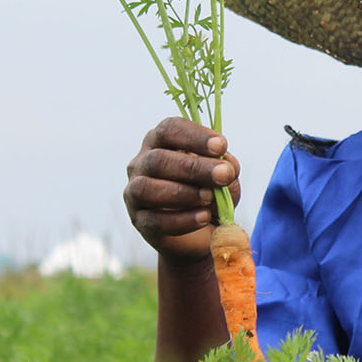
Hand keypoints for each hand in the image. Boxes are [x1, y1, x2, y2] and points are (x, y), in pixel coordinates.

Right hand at [124, 117, 241, 267]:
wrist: (200, 231)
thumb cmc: (209, 192)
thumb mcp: (224, 177)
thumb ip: (226, 168)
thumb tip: (226, 166)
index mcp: (161, 142)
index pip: (169, 130)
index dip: (194, 136)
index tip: (221, 146)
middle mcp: (142, 163)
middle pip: (158, 159)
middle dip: (194, 168)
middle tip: (223, 175)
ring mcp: (135, 192)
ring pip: (146, 188)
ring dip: (183, 192)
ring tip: (210, 197)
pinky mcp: (139, 221)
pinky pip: (154, 220)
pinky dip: (181, 220)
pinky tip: (204, 217)